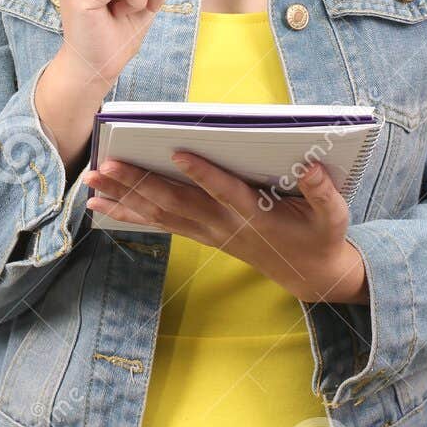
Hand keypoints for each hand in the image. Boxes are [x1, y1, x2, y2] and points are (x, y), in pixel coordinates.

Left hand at [81, 152, 367, 305]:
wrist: (309, 274)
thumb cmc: (320, 236)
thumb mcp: (333, 216)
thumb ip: (323, 191)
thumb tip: (313, 167)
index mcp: (256, 215)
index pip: (226, 191)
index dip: (203, 173)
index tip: (178, 152)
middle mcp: (225, 224)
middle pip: (177, 201)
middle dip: (140, 183)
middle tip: (107, 165)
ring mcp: (210, 232)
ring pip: (162, 213)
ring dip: (125, 198)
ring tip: (93, 183)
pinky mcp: (202, 235)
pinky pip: (160, 224)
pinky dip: (130, 214)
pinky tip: (102, 207)